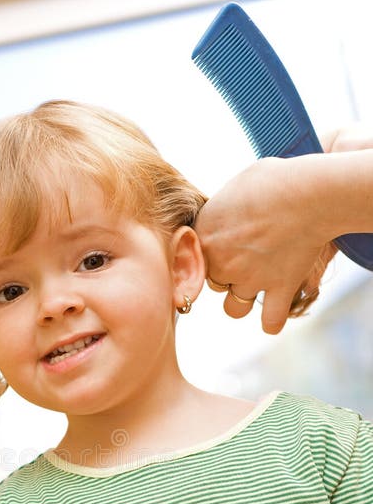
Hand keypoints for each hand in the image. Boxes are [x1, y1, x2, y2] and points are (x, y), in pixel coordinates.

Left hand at [195, 156, 327, 333]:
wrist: (310, 192)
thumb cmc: (274, 181)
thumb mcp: (235, 187)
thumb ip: (221, 210)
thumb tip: (223, 217)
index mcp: (204, 235)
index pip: (192, 260)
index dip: (209, 255)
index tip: (226, 244)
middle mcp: (221, 263)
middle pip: (214, 283)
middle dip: (228, 274)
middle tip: (252, 252)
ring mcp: (249, 279)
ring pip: (234, 308)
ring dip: (242, 299)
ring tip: (260, 280)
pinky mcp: (278, 290)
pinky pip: (270, 322)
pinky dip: (273, 320)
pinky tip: (276, 306)